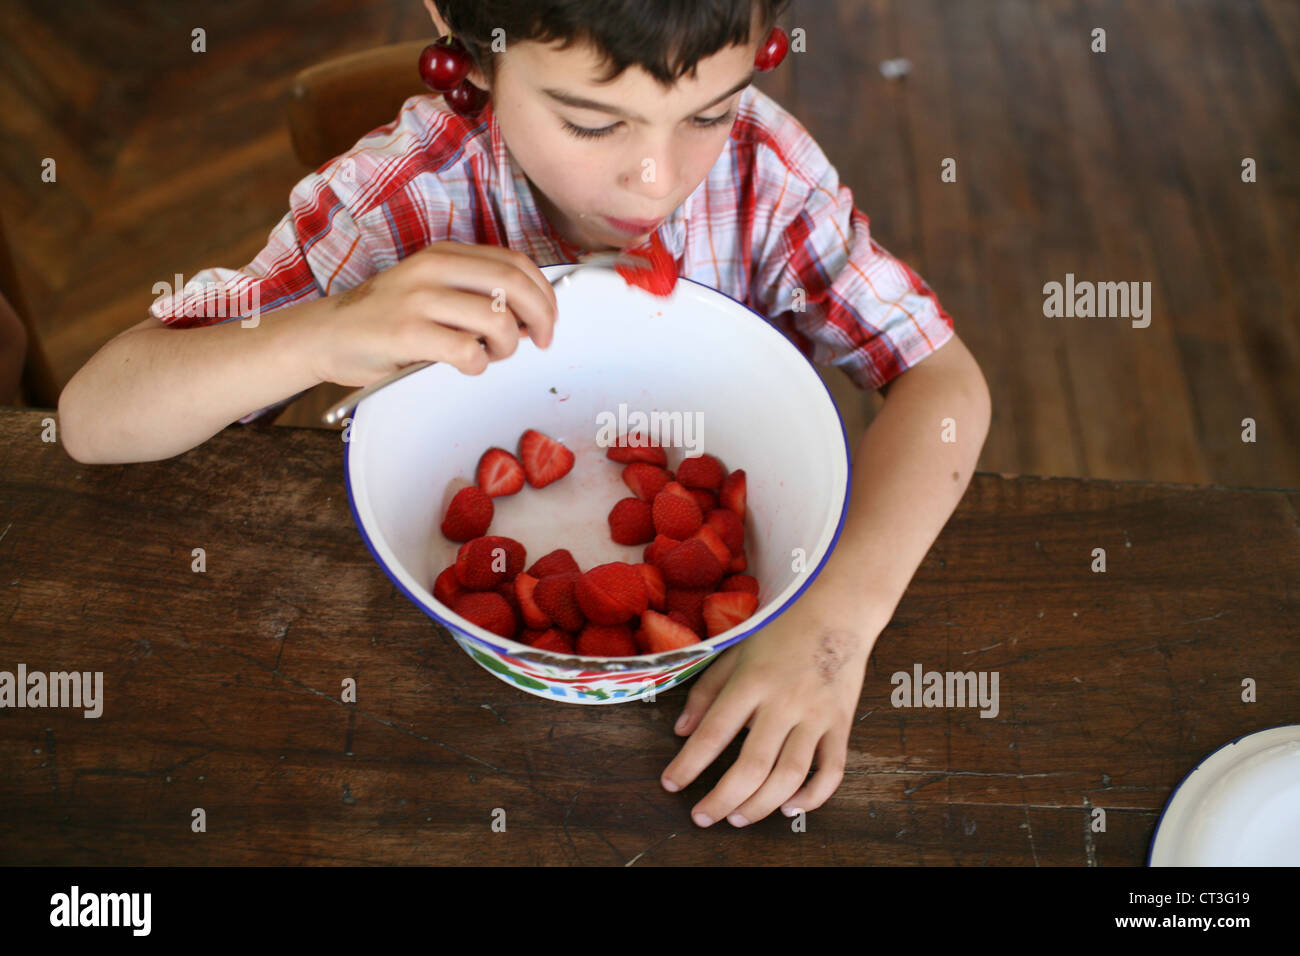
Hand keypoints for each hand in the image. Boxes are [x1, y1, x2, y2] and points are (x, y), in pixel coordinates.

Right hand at [313, 241, 557, 386]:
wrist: (326, 334)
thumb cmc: (385, 319)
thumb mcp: (431, 289)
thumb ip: (473, 293)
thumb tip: (530, 316)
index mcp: (444, 254)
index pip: (515, 263)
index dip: (544, 293)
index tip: (548, 320)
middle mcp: (433, 269)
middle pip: (513, 285)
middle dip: (540, 317)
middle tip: (539, 341)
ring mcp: (419, 300)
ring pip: (496, 318)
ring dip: (508, 345)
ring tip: (492, 355)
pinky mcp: (406, 333)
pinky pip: (467, 351)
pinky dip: (478, 365)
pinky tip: (466, 365)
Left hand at [659, 594, 878, 826]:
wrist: (839, 608)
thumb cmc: (781, 627)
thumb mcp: (735, 650)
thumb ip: (706, 691)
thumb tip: (681, 731)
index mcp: (751, 681)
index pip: (713, 734)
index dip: (688, 765)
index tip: (671, 784)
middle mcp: (784, 702)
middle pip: (751, 766)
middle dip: (722, 799)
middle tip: (702, 817)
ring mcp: (816, 715)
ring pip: (790, 776)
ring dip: (761, 805)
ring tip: (738, 818)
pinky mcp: (841, 723)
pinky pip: (831, 770)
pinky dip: (812, 797)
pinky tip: (789, 807)